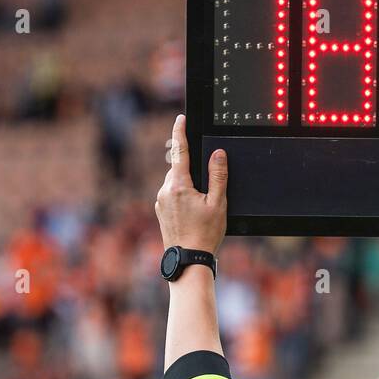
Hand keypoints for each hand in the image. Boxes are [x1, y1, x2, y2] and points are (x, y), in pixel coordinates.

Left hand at [155, 114, 227, 255]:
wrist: (188, 260)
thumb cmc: (205, 234)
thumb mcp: (218, 203)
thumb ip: (218, 175)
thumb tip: (217, 154)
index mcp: (179, 186)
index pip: (179, 152)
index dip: (180, 132)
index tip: (181, 119)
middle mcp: (165, 191)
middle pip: (178, 168)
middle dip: (191, 169)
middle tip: (206, 188)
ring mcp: (160, 202)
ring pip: (174, 182)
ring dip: (187, 184)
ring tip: (200, 206)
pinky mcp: (160, 211)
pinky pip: (171, 194)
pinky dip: (181, 196)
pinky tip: (192, 212)